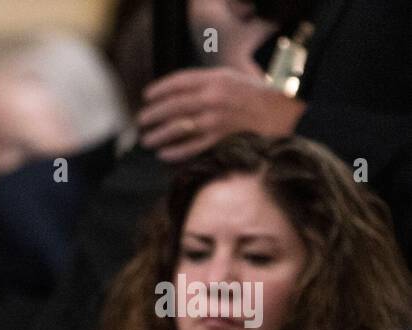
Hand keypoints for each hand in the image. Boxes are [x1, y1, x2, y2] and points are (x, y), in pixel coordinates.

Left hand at [138, 67, 306, 162]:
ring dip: (158, 135)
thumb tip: (176, 91)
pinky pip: (190, 147)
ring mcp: (217, 119)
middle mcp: (214, 97)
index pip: (179, 81)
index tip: (147, 96)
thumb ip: (207, 82)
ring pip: (177, 128)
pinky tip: (163, 154)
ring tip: (147, 140)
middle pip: (173, 105)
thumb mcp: (233, 78)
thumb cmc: (256, 97)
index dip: (159, 89)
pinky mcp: (221, 139)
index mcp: (217, 79)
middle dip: (152, 114)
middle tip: (141, 121)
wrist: (285, 116)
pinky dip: (174, 151)